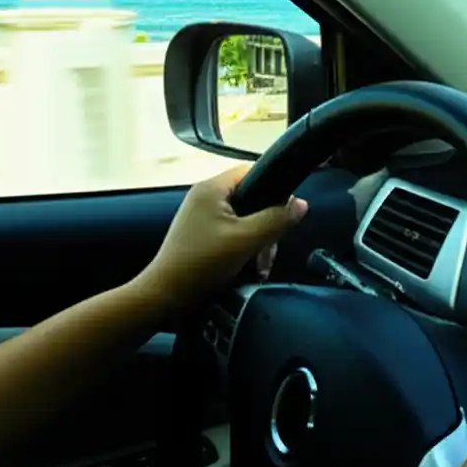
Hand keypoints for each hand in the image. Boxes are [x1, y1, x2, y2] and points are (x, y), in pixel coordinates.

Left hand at [133, 164, 307, 311]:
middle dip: (267, 224)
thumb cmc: (203, 262)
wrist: (165, 295)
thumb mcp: (245, 240)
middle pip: (250, 198)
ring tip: (261, 266)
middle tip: (270, 250)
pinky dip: (244, 248)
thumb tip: (301, 204)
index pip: (252, 172)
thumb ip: (276, 220)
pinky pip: (232, 233)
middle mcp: (205, 197)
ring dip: (258, 241)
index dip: (273, 187)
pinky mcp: (200, 235)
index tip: (287, 212)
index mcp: (212, 188)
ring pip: (244, 220)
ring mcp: (201, 217)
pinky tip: (250, 268)